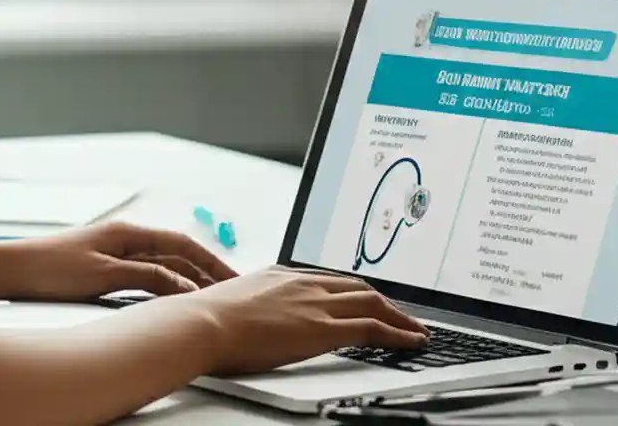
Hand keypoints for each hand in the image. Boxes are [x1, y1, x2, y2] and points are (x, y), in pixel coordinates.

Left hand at [9, 222, 239, 301]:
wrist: (12, 270)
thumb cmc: (49, 269)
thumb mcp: (103, 275)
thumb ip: (145, 277)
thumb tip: (182, 282)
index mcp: (127, 234)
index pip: (181, 245)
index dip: (209, 262)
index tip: (232, 277)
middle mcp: (123, 238)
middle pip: (175, 253)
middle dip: (205, 270)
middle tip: (230, 288)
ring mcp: (114, 251)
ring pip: (162, 263)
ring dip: (187, 277)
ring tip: (208, 294)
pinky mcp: (103, 266)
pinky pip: (145, 272)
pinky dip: (165, 283)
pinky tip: (171, 295)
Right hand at [180, 266, 429, 374]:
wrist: (202, 324)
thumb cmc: (205, 320)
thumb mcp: (230, 303)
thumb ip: (247, 307)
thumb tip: (241, 320)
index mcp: (281, 275)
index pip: (329, 280)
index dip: (353, 292)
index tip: (366, 300)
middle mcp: (303, 283)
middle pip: (357, 287)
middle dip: (384, 301)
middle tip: (400, 315)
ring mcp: (314, 303)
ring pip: (372, 302)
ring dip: (399, 316)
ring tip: (415, 330)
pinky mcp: (322, 328)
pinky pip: (373, 328)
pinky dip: (398, 333)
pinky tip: (411, 341)